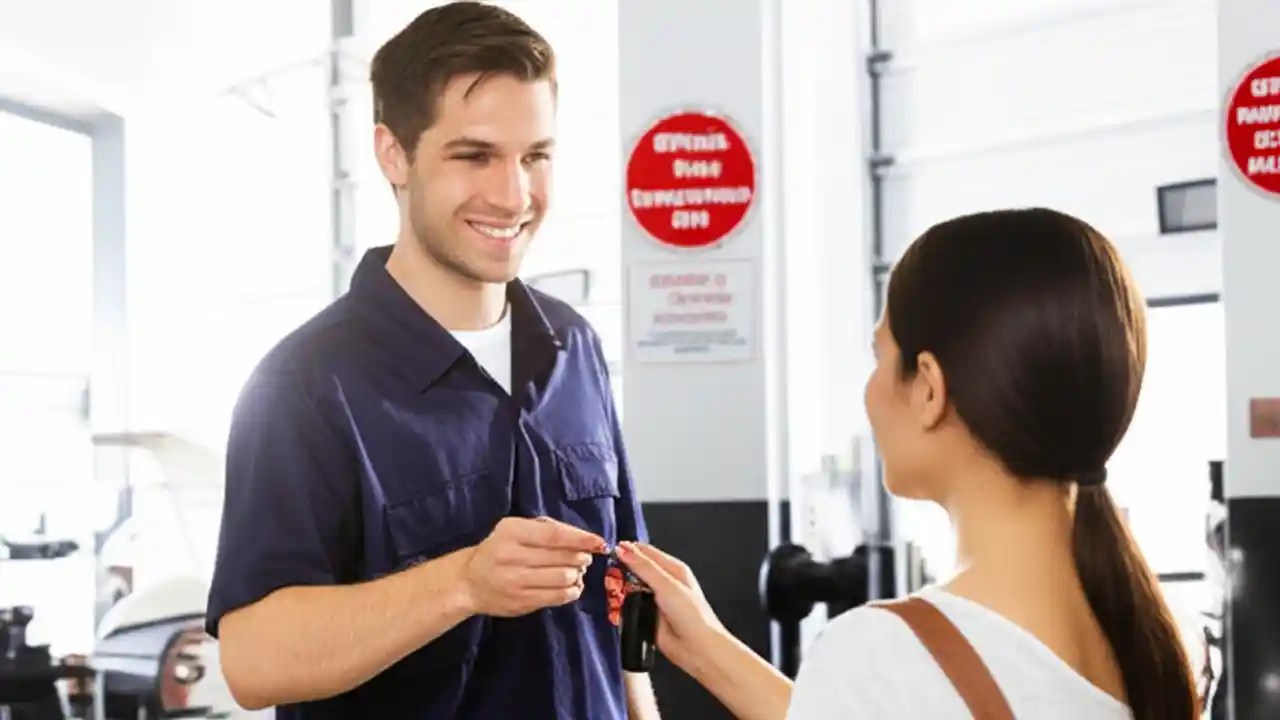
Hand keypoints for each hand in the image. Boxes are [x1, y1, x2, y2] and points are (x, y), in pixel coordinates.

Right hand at [460, 517, 606, 617]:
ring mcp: (516, 582)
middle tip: (585, 558)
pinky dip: (572, 590)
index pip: (555, 536)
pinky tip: (572, 585)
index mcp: (512, 532)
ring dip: (577, 574)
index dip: (582, 539)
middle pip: (562, 558)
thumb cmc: (499, 549)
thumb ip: (546, 529)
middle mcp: (512, 556)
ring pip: (563, 578)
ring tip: (576, 571)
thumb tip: (582, 540)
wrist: (469, 582)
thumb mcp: (515, 529)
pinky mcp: (521, 602)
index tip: (600, 543)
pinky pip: (557, 597)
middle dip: (582, 557)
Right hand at [615, 542, 726, 670]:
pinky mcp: (646, 617)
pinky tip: (612, 608)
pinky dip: (620, 607)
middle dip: (620, 571)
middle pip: (635, 570)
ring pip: (629, 589)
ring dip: (618, 590)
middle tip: (607, 574)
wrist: (696, 648)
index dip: (628, 550)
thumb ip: (644, 567)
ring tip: (608, 591)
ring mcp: (654, 600)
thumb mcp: (666, 585)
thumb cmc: (690, 614)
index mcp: (672, 569)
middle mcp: (663, 583)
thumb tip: (622, 549)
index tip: (609, 551)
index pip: (646, 552)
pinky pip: (629, 608)